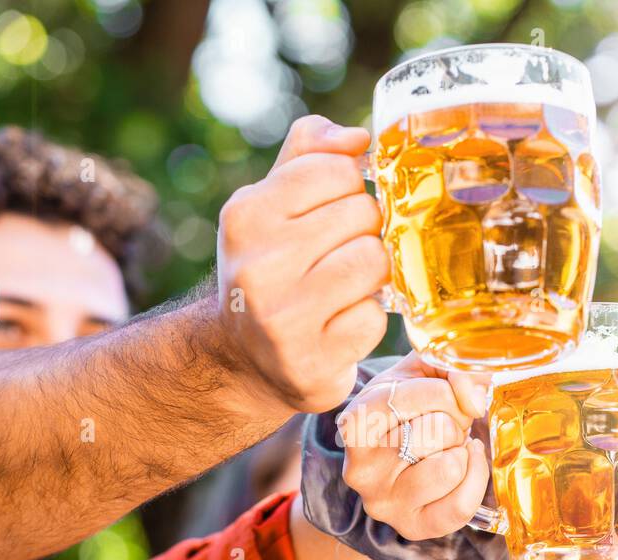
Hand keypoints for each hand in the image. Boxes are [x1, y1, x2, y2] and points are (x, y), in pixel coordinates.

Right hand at [215, 115, 389, 414]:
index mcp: (246, 215)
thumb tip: (359, 137)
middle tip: (340, 254)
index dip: (349, 188)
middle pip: (363, 214)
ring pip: (374, 262)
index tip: (332, 211)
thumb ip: (310, 153)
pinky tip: (340, 325)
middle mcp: (257, 267)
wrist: (242, 357)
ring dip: (372, 276)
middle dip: (364, 232)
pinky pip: (374, 318)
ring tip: (345, 287)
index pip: (336, 169)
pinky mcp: (311, 364)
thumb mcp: (273, 201)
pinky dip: (367, 320)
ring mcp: (282, 320)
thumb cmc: (271, 266)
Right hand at [337, 352, 490, 540]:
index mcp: (355, 423)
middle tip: (443, 425)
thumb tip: (474, 402)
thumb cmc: (411, 406)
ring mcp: (383, 502)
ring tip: (448, 447)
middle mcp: (360, 468)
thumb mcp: (421, 372)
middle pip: (438, 431)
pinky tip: (467, 464)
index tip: (444, 394)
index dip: (444, 390)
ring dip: (462, 451)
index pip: (411, 396)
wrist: (397, 450)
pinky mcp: (410, 526)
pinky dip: (475, 479)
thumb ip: (452, 369)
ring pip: (450, 467)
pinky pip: (460, 505)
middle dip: (455, 421)